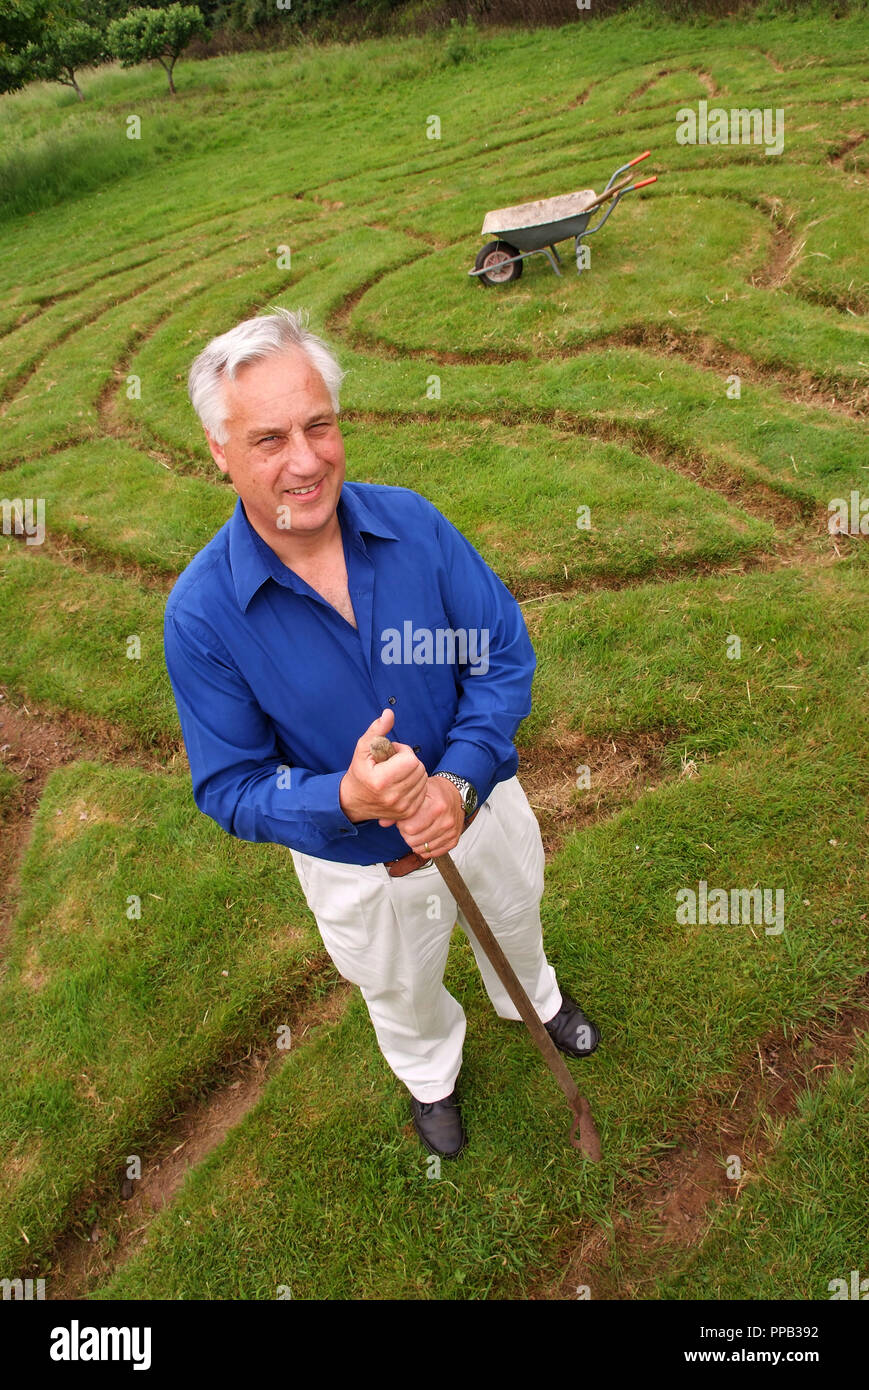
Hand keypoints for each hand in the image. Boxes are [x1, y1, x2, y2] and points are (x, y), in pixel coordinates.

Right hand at [339, 709, 427, 824]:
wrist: (353, 801)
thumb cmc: (359, 772)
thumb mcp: (363, 748)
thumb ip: (377, 729)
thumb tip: (389, 713)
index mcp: (381, 781)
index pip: (411, 760)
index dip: (403, 752)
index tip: (392, 754)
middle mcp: (393, 796)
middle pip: (419, 769)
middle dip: (409, 761)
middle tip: (394, 763)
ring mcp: (401, 807)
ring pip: (423, 779)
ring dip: (413, 773)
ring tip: (397, 773)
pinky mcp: (408, 813)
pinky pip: (423, 791)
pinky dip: (416, 784)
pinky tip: (402, 784)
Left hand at [395, 776, 464, 857]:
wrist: (457, 794)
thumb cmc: (436, 792)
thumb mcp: (417, 792)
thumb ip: (399, 807)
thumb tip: (383, 822)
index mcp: (437, 806)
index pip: (409, 828)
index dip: (402, 824)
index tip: (404, 818)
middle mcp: (446, 820)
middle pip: (413, 840)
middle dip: (407, 834)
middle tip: (410, 824)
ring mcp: (451, 832)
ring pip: (422, 849)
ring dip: (415, 841)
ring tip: (418, 829)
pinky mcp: (453, 841)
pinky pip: (432, 853)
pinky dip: (425, 848)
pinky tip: (425, 836)